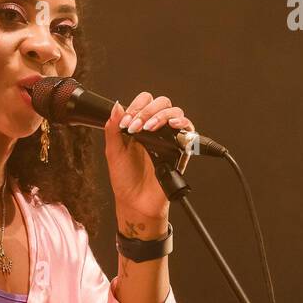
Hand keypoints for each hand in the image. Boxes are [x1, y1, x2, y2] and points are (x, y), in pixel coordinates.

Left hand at [104, 91, 194, 229]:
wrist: (136, 201)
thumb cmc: (125, 179)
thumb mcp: (113, 151)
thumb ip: (113, 128)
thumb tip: (116, 106)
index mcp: (138, 127)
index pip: (144, 102)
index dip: (137, 105)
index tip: (127, 120)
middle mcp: (155, 130)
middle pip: (162, 103)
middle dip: (148, 110)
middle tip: (137, 125)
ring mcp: (168, 138)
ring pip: (175, 113)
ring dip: (162, 115)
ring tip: (150, 127)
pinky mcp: (180, 149)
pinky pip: (189, 131)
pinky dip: (183, 123)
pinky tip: (173, 126)